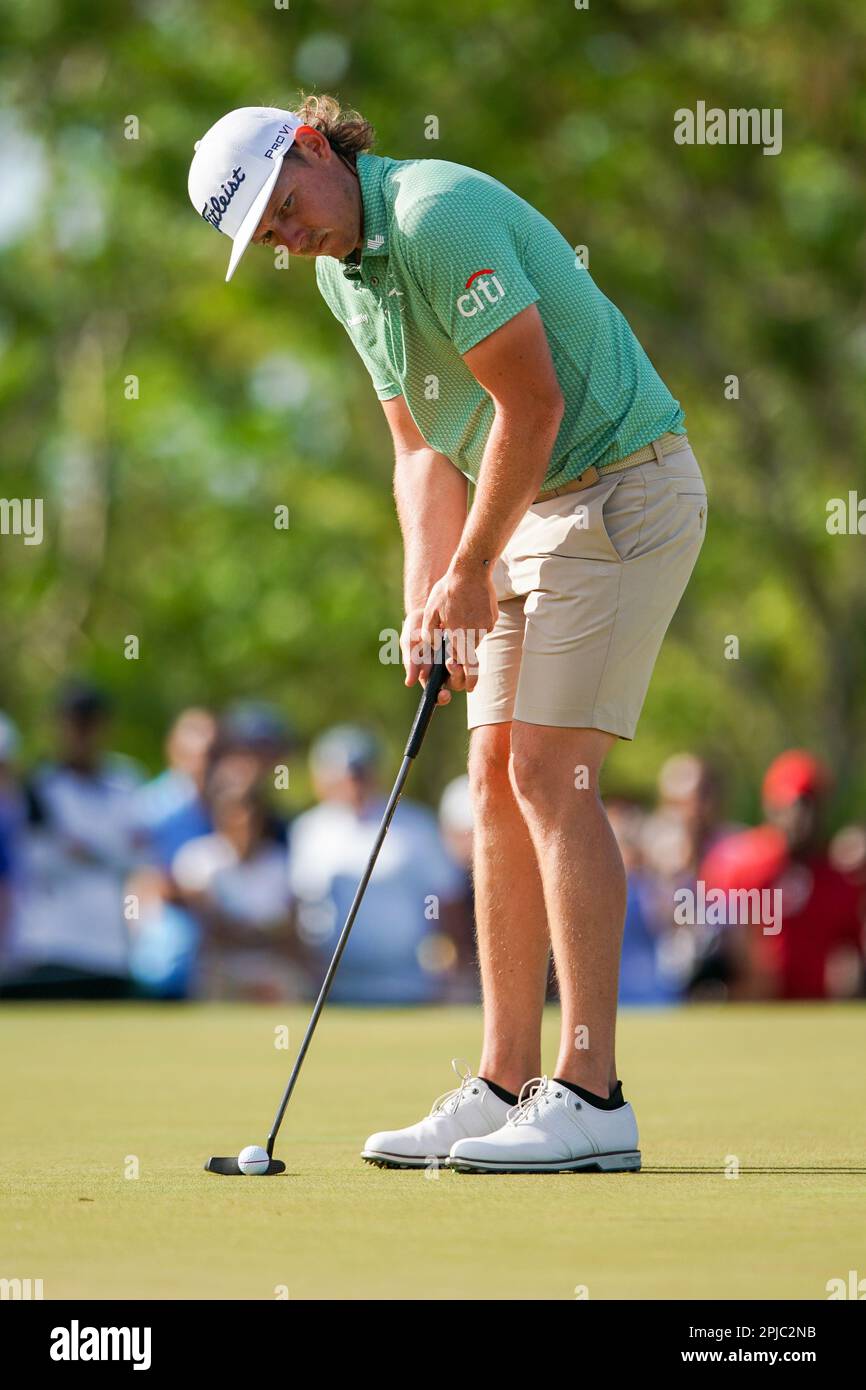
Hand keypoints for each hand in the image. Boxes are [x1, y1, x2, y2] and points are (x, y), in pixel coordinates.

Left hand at [420, 558, 497, 694]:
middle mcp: (476, 633)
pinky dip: (475, 622)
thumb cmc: (448, 590)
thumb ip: (430, 634)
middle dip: (466, 657)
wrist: (472, 569)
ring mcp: (486, 625)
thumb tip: (433, 649)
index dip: (467, 678)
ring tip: (458, 614)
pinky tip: (468, 607)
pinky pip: (482, 626)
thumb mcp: (431, 611)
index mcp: (459, 635)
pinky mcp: (493, 617)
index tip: (469, 688)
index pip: (466, 665)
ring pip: (476, 639)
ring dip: (467, 634)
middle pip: (470, 653)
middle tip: (459, 652)